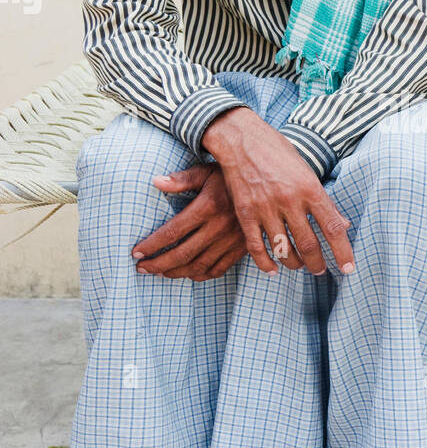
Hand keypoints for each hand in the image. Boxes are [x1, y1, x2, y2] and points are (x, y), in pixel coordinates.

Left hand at [132, 163, 247, 280]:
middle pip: (182, 254)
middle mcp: (219, 227)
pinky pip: (219, 269)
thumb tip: (156, 181)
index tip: (136, 253)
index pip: (172, 232)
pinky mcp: (242, 248)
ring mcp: (231, 241)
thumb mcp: (207, 171)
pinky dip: (202, 275)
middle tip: (142, 268)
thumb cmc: (232, 175)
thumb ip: (182, 179)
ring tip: (161, 273)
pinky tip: (190, 274)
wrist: (269, 186)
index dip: (152, 245)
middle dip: (158, 264)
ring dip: (176, 273)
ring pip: (199, 265)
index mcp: (207, 207)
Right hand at [201, 108, 353, 275]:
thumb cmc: (278, 152)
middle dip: (317, 263)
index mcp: (309, 188)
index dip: (342, 251)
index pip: (332, 227)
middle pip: (309, 244)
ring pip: (283, 249)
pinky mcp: (245, 213)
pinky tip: (273, 269)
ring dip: (294, 264)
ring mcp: (266, 208)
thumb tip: (343, 224)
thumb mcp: (307, 171)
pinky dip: (265, 262)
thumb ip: (324, 200)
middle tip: (321, 269)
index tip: (348, 268)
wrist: (242, 139)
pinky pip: (256, 247)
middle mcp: (289, 200)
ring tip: (299, 266)